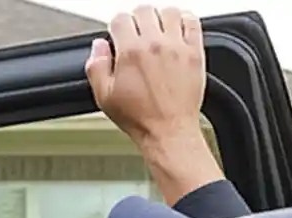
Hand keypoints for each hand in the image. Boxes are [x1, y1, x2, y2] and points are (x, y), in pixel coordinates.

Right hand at [84, 6, 222, 202]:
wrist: (168, 131)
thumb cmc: (139, 118)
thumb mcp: (104, 96)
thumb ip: (96, 67)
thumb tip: (98, 46)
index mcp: (131, 52)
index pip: (120, 19)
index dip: (116, 27)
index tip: (119, 36)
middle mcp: (155, 45)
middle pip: (144, 10)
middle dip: (136, 19)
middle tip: (136, 33)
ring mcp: (177, 47)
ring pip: (169, 11)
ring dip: (160, 17)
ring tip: (157, 30)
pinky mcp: (195, 53)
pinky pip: (192, 22)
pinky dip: (184, 20)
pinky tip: (177, 30)